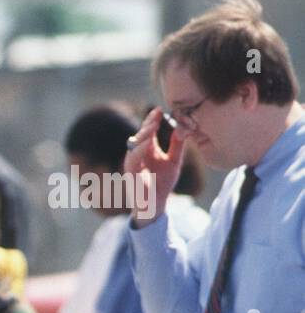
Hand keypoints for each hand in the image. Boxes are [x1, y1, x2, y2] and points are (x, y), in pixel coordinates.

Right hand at [122, 107, 186, 226]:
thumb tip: (183, 127)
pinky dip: (140, 150)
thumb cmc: (162, 183)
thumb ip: (177, 145)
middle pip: (141, 134)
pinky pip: (133, 159)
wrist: (154, 204)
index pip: (148, 131)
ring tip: (153, 124)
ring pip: (134, 144)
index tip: (160, 109)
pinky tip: (148, 142)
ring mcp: (132, 163)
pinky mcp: (130, 173)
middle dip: (148, 123)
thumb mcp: (174, 161)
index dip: (153, 120)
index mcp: (147, 149)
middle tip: (157, 113)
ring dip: (144, 134)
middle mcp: (137, 154)